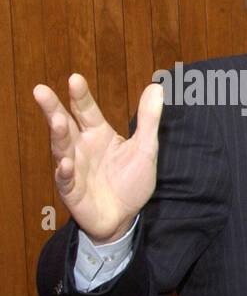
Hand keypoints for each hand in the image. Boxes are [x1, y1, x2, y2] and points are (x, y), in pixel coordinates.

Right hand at [33, 74, 162, 243]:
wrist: (125, 216)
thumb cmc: (131, 181)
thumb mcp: (146, 148)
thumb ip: (149, 119)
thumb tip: (156, 87)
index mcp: (98, 134)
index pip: (86, 110)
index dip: (80, 96)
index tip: (75, 78)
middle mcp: (81, 147)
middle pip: (64, 124)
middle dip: (52, 108)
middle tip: (41, 90)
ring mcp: (73, 167)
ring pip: (61, 148)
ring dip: (58, 135)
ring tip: (57, 121)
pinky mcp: (71, 190)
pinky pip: (65, 179)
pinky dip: (65, 172)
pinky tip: (66, 164)